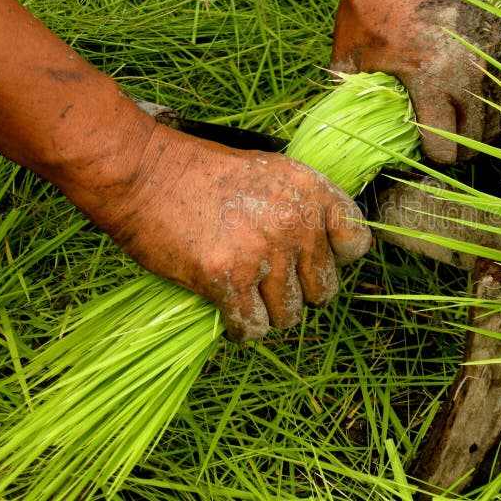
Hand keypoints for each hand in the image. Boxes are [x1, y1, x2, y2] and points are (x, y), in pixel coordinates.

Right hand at [78, 125, 371, 341]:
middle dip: (298, 291)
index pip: (356, 244)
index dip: (335, 257)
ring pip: (289, 316)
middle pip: (324, 290)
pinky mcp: (228, 281)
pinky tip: (227, 311)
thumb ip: (304, 207)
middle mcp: (296, 224)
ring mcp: (264, 254)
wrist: (144, 173)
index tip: (311, 259)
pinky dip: (240, 327)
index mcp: (311, 192)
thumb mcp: (270, 172)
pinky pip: (252, 328)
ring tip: (245, 294)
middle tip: (268, 281)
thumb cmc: (203, 173)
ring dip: (268, 312)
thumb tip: (327, 251)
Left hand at [331, 0, 500, 163]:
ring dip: (481, 130)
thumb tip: (350, 136)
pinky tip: (471, 99)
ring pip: (500, 115)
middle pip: (479, 138)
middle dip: (461, 152)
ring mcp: (491, 54)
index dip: (432, 159)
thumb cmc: (370, 5)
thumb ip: (352, 103)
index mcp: (431, 80)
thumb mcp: (349, 59)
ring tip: (461, 131)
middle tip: (444, 151)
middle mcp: (469, 72)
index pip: (445, 147)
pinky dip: (492, 99)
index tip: (422, 157)